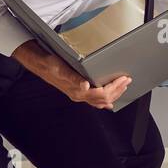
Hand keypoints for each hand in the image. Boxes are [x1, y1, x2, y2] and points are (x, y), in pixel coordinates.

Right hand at [12, 40, 130, 108]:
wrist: (40, 65)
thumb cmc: (51, 65)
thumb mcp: (62, 69)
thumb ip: (73, 78)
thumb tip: (85, 85)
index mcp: (77, 91)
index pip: (102, 93)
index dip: (115, 87)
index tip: (123, 78)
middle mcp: (79, 95)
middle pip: (104, 98)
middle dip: (118, 90)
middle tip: (127, 80)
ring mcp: (78, 95)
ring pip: (100, 101)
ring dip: (114, 94)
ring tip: (123, 86)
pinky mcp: (77, 92)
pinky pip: (94, 100)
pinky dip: (104, 101)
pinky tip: (109, 102)